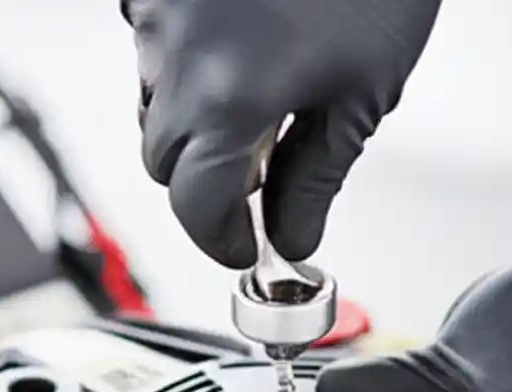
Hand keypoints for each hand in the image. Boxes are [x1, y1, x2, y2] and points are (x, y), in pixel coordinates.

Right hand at [122, 0, 441, 266]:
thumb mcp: (359, 97)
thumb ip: (314, 180)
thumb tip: (291, 238)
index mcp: (227, 100)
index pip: (196, 208)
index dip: (222, 240)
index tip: (247, 247)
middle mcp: (175, 59)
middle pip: (164, 163)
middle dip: (207, 183)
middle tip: (261, 174)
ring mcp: (156, 16)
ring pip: (152, 106)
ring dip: (193, 125)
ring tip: (256, 98)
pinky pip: (152, 49)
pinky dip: (184, 69)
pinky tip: (236, 49)